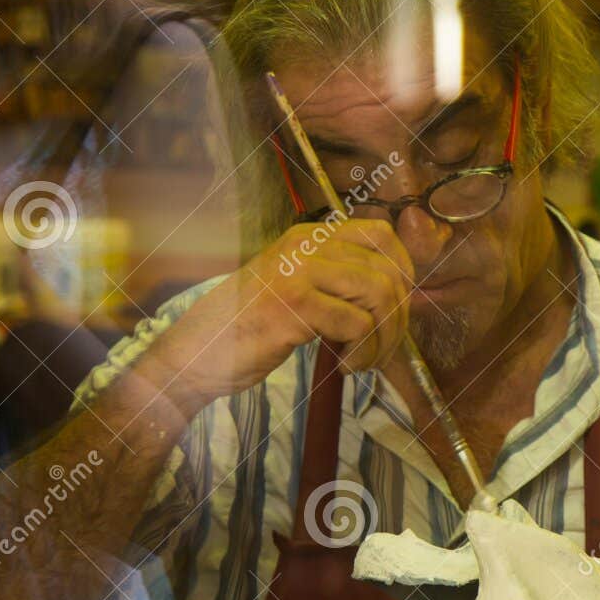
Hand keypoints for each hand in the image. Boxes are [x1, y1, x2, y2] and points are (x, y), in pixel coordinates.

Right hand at [141, 218, 414, 412]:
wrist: (195, 354)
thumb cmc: (246, 329)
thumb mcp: (293, 288)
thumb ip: (334, 281)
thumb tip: (397, 293)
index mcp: (306, 237)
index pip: (381, 234)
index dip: (404, 270)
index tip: (399, 307)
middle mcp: (304, 246)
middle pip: (387, 269)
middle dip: (398, 317)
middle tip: (383, 348)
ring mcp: (297, 273)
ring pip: (378, 294)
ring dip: (383, 338)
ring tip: (364, 361)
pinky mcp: (293, 307)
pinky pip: (357, 324)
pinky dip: (362, 352)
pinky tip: (344, 366)